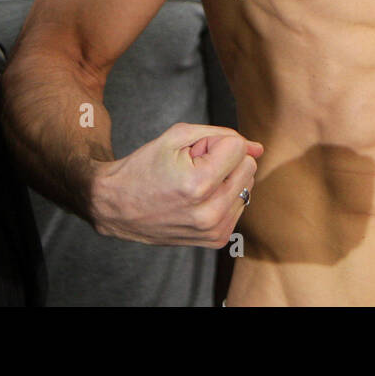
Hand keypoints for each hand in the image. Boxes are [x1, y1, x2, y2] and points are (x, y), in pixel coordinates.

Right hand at [90, 122, 262, 247]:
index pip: (238, 148)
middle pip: (248, 167)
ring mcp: (214, 230)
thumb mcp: (177, 136)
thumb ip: (221, 136)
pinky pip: (239, 204)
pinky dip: (222, 197)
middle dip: (223, 160)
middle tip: (191, 168)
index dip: (215, 143)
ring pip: (247, 185)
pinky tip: (197, 200)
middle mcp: (210, 212)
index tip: (192, 152)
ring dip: (225, 179)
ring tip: (193, 185)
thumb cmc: (144, 167)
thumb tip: (258, 148)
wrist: (116, 206)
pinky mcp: (216, 240)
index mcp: (199, 184)